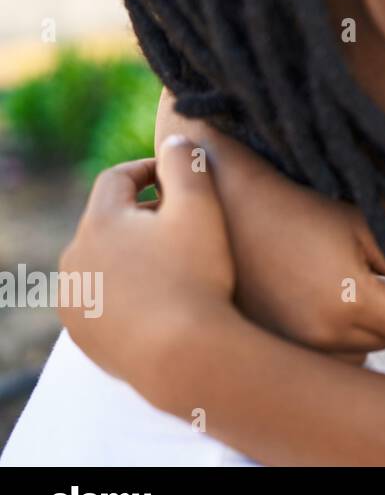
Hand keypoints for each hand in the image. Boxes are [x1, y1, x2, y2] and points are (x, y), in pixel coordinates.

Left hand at [59, 136, 235, 386]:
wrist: (183, 356)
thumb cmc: (196, 276)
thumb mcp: (201, 206)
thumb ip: (186, 162)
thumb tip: (175, 138)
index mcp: (98, 221)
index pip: (118, 178)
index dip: (151, 171)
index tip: (181, 177)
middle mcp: (74, 258)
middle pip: (109, 221)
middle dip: (143, 216)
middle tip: (186, 223)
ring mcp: (74, 300)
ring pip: (103, 262)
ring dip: (132, 255)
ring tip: (175, 264)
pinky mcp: (82, 334)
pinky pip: (102, 299)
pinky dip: (126, 292)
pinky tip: (161, 299)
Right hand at [156, 90, 384, 360]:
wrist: (232, 214)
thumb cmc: (302, 211)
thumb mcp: (362, 224)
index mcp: (351, 301)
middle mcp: (324, 334)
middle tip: (362, 276)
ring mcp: (297, 346)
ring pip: (358, 353)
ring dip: (360, 330)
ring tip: (335, 289)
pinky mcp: (276, 346)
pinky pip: (323, 357)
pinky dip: (329, 339)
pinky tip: (313, 305)